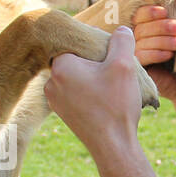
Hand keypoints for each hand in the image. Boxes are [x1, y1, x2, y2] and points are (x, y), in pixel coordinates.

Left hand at [45, 27, 144, 162]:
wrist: (113, 146)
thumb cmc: (116, 104)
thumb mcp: (124, 65)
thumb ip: (122, 41)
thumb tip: (121, 30)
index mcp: (60, 67)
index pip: (75, 42)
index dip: (94, 42)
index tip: (111, 49)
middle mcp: (51, 82)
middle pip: (75, 59)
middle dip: (94, 59)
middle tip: (114, 66)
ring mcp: (55, 99)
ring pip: (76, 76)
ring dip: (93, 75)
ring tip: (112, 83)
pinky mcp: (63, 112)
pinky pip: (76, 91)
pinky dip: (90, 90)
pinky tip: (106, 96)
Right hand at [132, 0, 175, 104]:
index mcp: (150, 27)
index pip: (140, 15)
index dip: (150, 11)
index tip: (165, 11)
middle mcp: (140, 40)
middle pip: (141, 27)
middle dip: (161, 26)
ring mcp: (137, 55)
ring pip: (141, 41)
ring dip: (163, 40)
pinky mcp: (139, 70)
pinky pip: (140, 58)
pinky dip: (155, 54)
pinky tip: (169, 55)